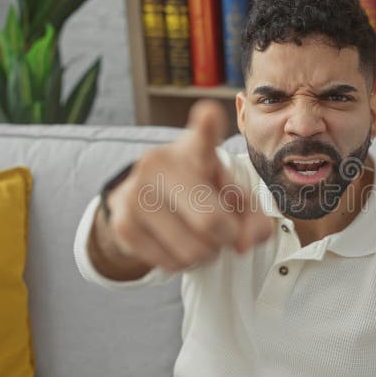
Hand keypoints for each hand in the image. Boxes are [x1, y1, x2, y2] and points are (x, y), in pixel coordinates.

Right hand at [97, 99, 272, 274]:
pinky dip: (184, 263)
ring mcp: (137, 192)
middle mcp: (160, 163)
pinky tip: (177, 245)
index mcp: (195, 149)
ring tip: (199, 238)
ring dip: (207, 254)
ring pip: (193, 249)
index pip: (203, 136)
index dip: (207, 126)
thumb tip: (245, 242)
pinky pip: (172, 263)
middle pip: (211, 220)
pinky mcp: (123, 222)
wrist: (144, 202)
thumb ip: (252, 218)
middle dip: (227, 238)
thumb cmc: (200, 194)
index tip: (209, 113)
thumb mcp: (231, 197)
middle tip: (224, 233)